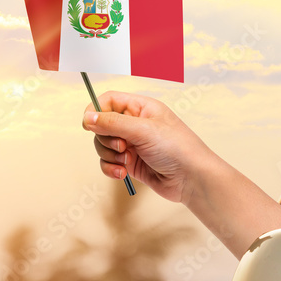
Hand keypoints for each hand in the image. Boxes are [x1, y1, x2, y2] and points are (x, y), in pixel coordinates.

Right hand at [81, 91, 215, 203]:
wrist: (192, 179)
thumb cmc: (177, 148)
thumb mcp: (143, 130)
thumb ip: (113, 123)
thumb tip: (87, 118)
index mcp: (141, 108)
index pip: (108, 101)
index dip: (95, 110)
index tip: (89, 125)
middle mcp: (135, 124)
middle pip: (102, 125)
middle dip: (106, 139)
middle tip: (122, 147)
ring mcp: (132, 144)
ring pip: (103, 145)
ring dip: (109, 156)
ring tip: (125, 162)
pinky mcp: (131, 163)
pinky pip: (109, 162)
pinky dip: (111, 168)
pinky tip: (122, 174)